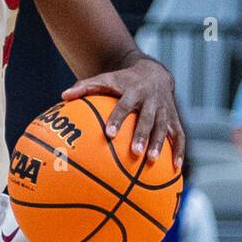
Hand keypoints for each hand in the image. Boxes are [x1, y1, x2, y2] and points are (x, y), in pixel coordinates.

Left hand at [62, 56, 184, 167]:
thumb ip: (85, 87)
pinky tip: (175, 169)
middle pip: (148, 119)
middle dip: (142, 135)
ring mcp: (165, 110)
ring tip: (151, 161)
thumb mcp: (105, 79)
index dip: (118, 119)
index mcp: (134, 91)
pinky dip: (179, 151)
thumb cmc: (123, 81)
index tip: (109, 134)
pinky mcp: (174, 119)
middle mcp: (151, 100)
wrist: (155, 72)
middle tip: (135, 153)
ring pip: (164, 128)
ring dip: (160, 144)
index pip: (125, 105)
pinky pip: (179, 136)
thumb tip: (63, 96)